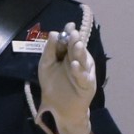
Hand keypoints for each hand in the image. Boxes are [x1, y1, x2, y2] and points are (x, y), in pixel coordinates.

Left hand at [30, 3, 97, 133]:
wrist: (58, 108)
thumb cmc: (53, 85)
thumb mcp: (46, 66)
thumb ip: (49, 51)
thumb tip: (55, 33)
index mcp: (68, 55)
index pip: (70, 42)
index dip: (69, 34)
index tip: (68, 25)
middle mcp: (78, 61)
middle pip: (77, 48)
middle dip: (75, 40)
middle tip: (73, 32)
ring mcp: (84, 72)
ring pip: (83, 60)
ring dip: (80, 52)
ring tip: (76, 44)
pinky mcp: (87, 84)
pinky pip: (84, 76)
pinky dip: (79, 71)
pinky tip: (74, 65)